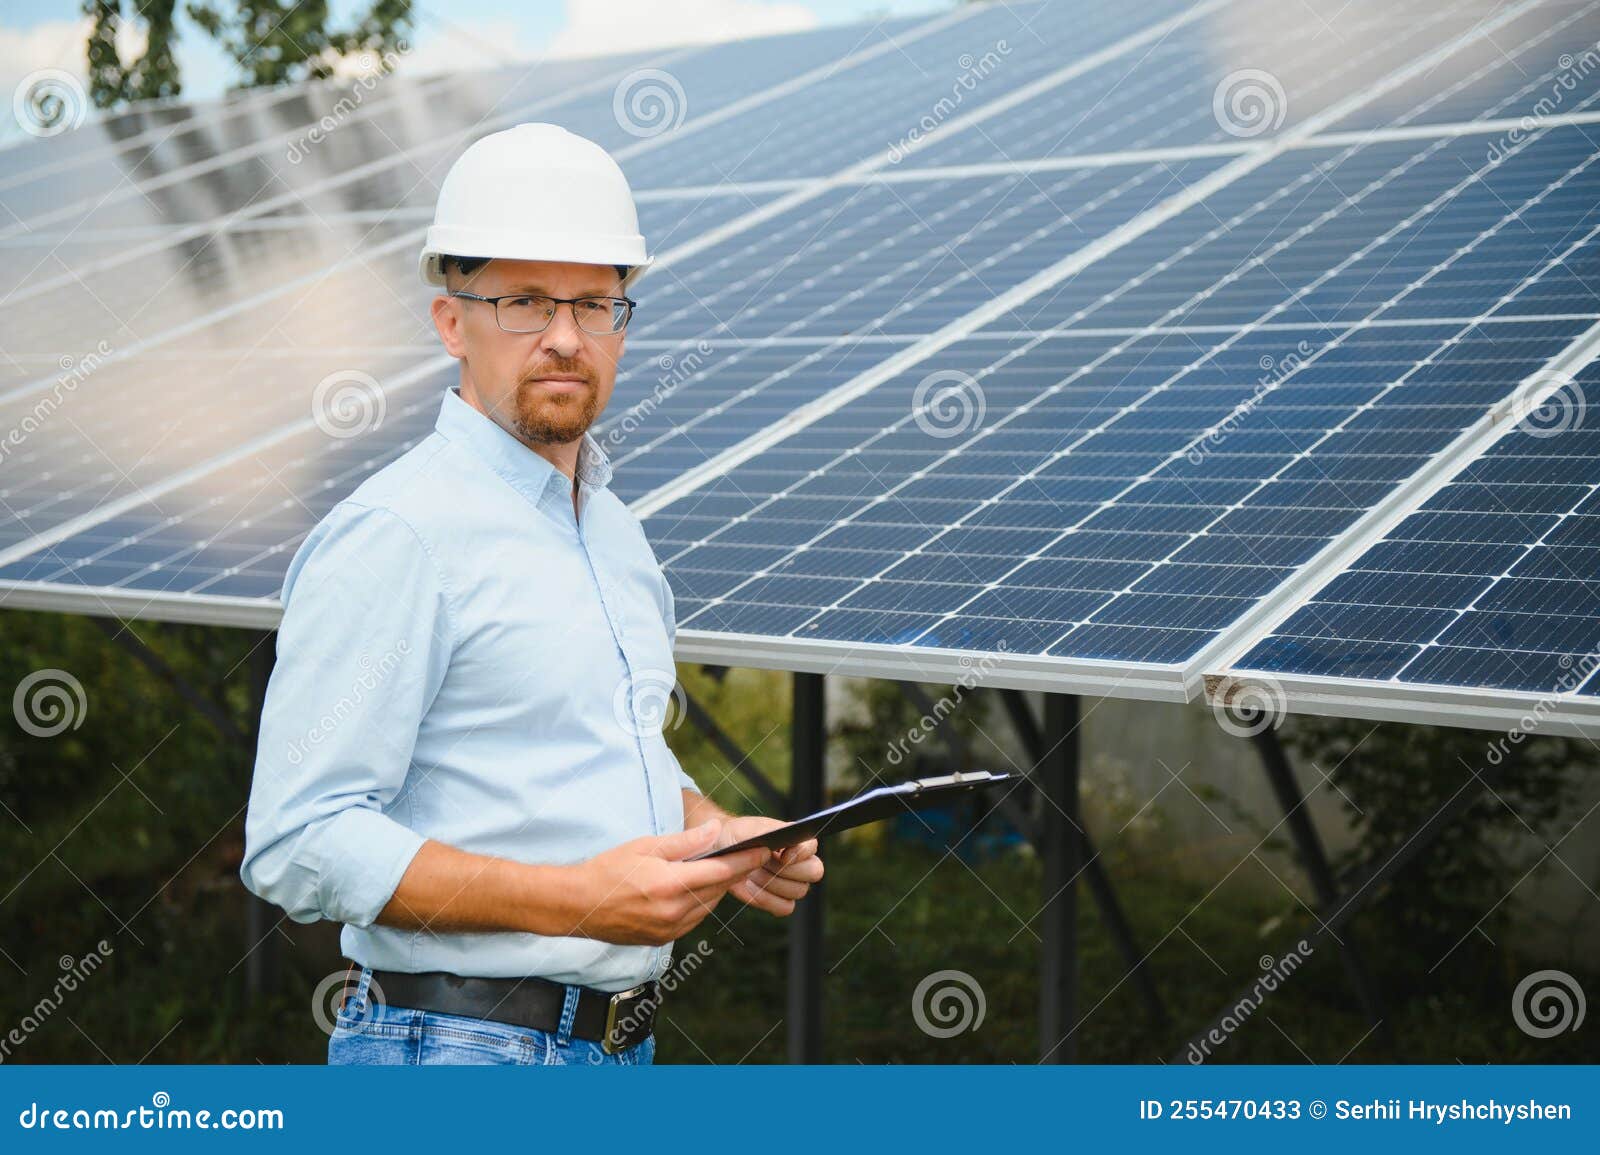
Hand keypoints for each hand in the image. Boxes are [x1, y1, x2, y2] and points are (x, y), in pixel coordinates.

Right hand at [567, 820, 768, 945]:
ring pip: (708, 906)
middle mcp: (674, 911)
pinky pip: (694, 919)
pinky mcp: (664, 939)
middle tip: (748, 855)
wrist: (579, 905)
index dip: (747, 861)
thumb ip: (685, 842)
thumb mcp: (646, 846)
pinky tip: (694, 889)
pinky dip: (700, 903)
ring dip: (717, 888)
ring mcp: (670, 929)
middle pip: (719, 889)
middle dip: (735, 872)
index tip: (764, 850)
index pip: (722, 872)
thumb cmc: (608, 871)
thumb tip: (715, 832)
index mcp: (671, 885)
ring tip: (719, 869)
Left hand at [713, 816, 823, 916]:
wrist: (719, 855)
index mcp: (796, 839)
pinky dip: (767, 900)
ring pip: (799, 891)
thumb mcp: (744, 829)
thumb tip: (781, 839)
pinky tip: (751, 887)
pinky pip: (786, 907)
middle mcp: (800, 861)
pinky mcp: (780, 900)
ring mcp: (792, 883)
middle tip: (763, 864)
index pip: (812, 845)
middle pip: (814, 871)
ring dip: (772, 884)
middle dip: (787, 870)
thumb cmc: (735, 837)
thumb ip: (765, 831)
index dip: (801, 852)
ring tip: (751, 873)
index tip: (782, 856)